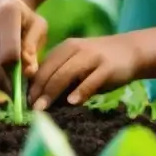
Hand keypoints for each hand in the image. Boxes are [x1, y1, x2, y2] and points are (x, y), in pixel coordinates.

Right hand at [0, 0, 47, 94]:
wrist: (2, 11)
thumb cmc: (26, 22)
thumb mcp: (38, 29)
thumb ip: (34, 48)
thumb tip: (27, 71)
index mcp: (7, 13)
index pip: (10, 52)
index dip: (19, 70)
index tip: (27, 76)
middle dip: (9, 80)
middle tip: (20, 90)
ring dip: (1, 81)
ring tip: (13, 83)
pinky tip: (2, 76)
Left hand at [29, 34, 143, 110]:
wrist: (130, 51)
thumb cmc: (98, 62)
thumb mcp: (77, 63)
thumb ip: (61, 75)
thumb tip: (40, 98)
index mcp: (66, 47)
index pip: (44, 66)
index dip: (33, 84)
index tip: (26, 101)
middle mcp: (77, 48)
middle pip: (53, 70)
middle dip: (40, 91)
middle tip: (32, 109)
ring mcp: (93, 57)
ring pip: (67, 73)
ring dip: (53, 92)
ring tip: (44, 108)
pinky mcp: (107, 67)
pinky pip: (91, 80)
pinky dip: (81, 91)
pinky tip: (72, 102)